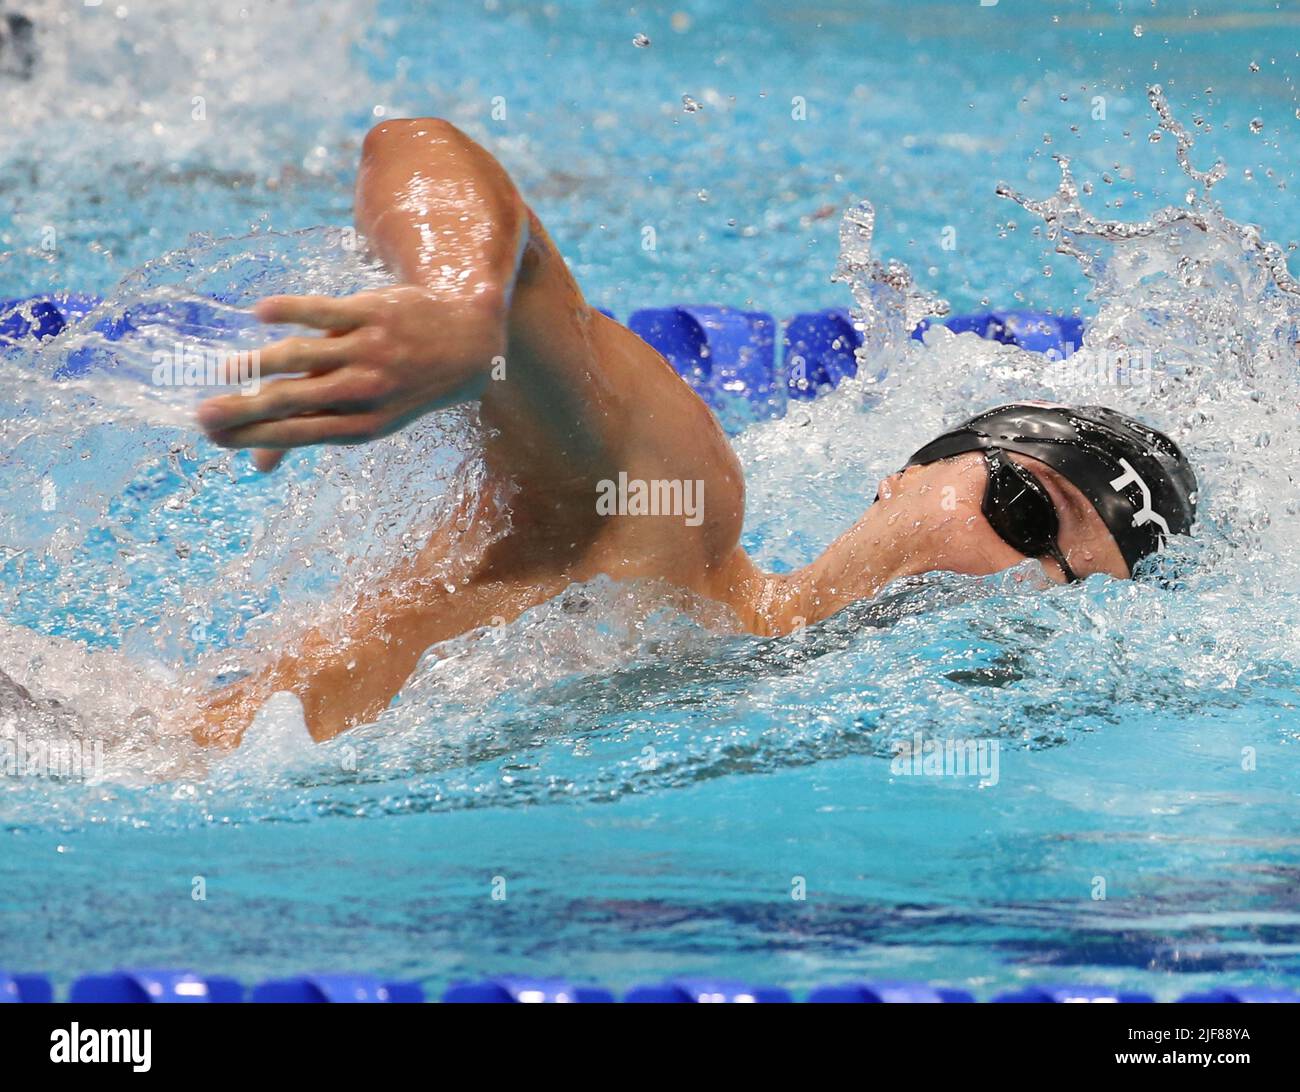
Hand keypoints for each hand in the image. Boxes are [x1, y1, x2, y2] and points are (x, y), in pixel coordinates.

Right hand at [197, 285, 504, 470]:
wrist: (468, 342)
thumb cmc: (402, 385)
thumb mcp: (368, 418)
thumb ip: (310, 432)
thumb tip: (259, 466)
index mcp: (362, 424)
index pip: (297, 433)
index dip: (253, 437)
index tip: (212, 438)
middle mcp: (365, 391)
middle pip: (293, 400)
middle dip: (244, 410)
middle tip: (201, 417)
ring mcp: (369, 350)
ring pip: (302, 356)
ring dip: (258, 363)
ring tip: (225, 372)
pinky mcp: (372, 312)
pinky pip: (323, 310)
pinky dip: (289, 311)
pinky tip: (259, 314)